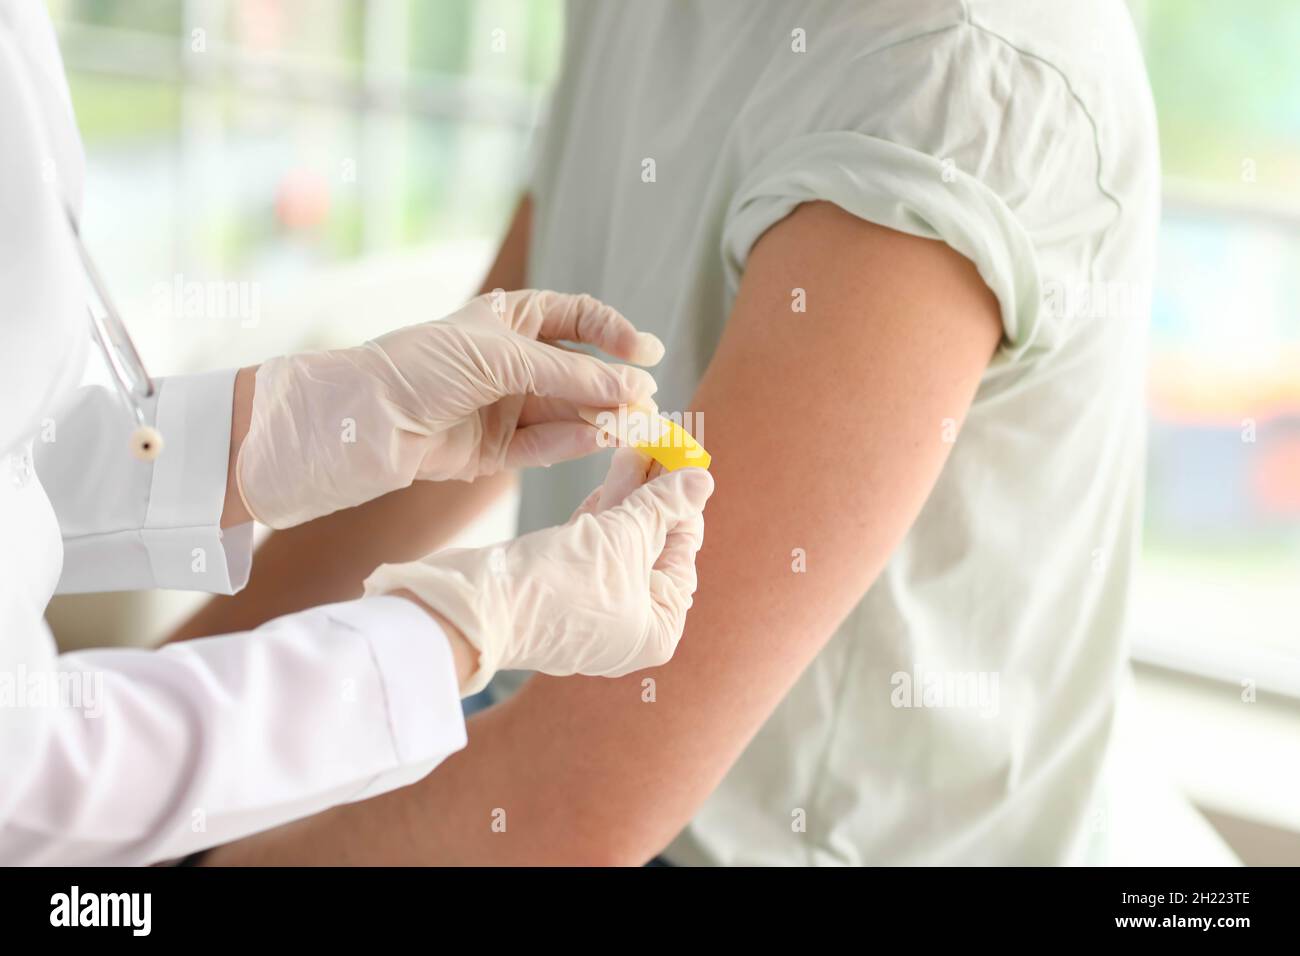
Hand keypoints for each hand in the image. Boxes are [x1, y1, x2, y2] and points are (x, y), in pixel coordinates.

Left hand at [236, 290, 662, 527]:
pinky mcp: (495, 450)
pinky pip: (546, 445)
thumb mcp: (502, 356)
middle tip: (648, 403)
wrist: (364, 418)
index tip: (647, 353)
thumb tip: (634, 388)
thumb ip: (571, 373)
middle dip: (614, 386)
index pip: (578, 317)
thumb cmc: (422, 365)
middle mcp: (512, 362)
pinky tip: (600, 439)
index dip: (614, 332)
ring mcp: (505, 406)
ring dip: (601, 418)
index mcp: (511, 319)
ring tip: (634, 426)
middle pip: (580, 371)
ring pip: (568, 411)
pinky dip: (574, 442)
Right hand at [365, 449, 714, 694]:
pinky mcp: (559, 585)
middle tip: (664, 441)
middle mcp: (630, 624)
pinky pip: (592, 542)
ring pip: (621, 538)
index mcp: (658, 628)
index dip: (685, 501)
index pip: (684, 552)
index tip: (688, 458)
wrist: (475, 607)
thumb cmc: (558, 586)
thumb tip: (702, 481)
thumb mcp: (624, 537)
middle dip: (657, 491)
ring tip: (639, 441)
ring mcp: (592, 605)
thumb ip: (663, 506)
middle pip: (653, 544)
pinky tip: (615, 469)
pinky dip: (603, 507)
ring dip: (630, 491)